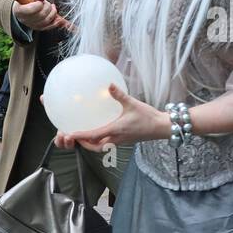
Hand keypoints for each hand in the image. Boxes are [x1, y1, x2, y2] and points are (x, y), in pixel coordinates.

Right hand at [12, 0, 60, 30]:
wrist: (25, 9)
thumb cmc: (27, 1)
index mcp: (19, 11)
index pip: (31, 10)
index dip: (39, 5)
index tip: (40, 2)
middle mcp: (25, 20)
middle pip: (41, 15)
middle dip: (47, 7)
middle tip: (46, 2)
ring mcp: (32, 26)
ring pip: (46, 21)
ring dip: (53, 12)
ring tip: (52, 7)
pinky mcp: (39, 28)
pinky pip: (50, 26)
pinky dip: (57, 22)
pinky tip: (60, 18)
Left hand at [54, 83, 169, 150]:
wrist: (161, 127)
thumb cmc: (148, 117)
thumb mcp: (132, 104)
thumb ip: (119, 95)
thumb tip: (109, 85)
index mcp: (116, 130)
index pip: (94, 135)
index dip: (81, 136)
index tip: (71, 135)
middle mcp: (117, 138)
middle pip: (96, 147)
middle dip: (84, 144)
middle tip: (76, 137)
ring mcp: (121, 140)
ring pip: (102, 147)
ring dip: (92, 144)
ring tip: (85, 136)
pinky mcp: (125, 139)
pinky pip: (109, 143)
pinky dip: (101, 140)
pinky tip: (100, 131)